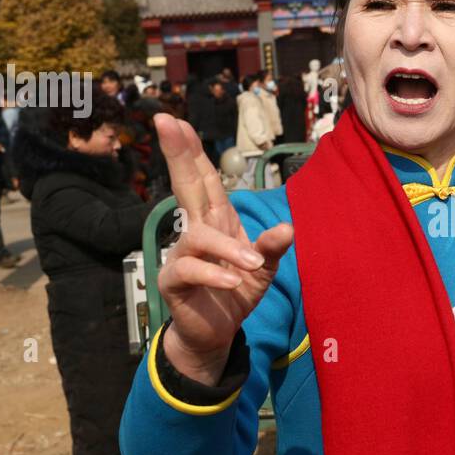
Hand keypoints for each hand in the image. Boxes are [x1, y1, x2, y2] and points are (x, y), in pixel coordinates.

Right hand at [153, 113, 292, 384]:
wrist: (217, 333)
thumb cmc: (236, 292)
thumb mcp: (263, 268)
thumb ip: (273, 246)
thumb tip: (289, 228)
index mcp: (216, 221)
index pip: (203, 180)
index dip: (191, 151)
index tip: (176, 121)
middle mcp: (195, 232)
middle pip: (185, 186)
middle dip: (178, 154)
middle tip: (166, 122)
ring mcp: (181, 255)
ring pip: (198, 237)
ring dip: (227, 248)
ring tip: (251, 264)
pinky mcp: (174, 281)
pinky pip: (190, 270)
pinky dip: (214, 273)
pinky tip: (231, 282)